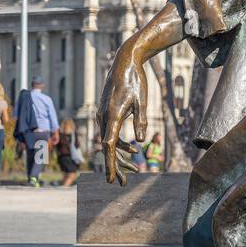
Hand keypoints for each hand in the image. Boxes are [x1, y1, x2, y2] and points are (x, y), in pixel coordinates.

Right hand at [100, 40, 148, 185]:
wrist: (125, 63)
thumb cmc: (135, 81)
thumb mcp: (142, 101)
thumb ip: (141, 120)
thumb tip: (139, 142)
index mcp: (112, 115)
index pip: (109, 145)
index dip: (110, 164)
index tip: (111, 179)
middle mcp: (104, 117)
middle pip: (108, 148)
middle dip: (116, 166)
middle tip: (123, 183)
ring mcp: (104, 115)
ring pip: (109, 142)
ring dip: (120, 157)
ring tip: (134, 170)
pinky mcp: (107, 113)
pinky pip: (111, 134)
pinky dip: (120, 144)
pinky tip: (133, 151)